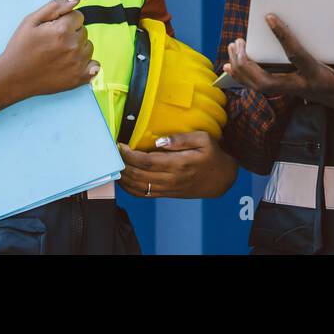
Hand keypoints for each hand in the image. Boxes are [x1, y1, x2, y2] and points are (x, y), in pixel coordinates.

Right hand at [0, 0, 96, 103]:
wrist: (13, 77)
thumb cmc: (20, 48)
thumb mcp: (31, 21)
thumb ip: (56, 7)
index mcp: (62, 30)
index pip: (78, 16)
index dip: (65, 20)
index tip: (52, 29)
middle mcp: (73, 47)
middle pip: (83, 31)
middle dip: (71, 33)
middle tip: (53, 43)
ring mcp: (78, 64)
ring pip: (88, 47)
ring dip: (78, 48)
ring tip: (59, 54)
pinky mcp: (79, 79)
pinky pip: (95, 66)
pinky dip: (86, 64)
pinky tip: (71, 64)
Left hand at [116, 132, 237, 198]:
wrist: (222, 179)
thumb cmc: (212, 155)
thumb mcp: (204, 139)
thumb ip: (181, 139)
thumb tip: (159, 140)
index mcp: (179, 164)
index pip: (147, 161)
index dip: (130, 155)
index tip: (119, 145)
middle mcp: (171, 179)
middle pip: (138, 175)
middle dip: (122, 164)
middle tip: (112, 153)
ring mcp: (168, 189)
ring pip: (139, 187)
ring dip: (123, 177)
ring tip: (115, 164)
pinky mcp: (167, 194)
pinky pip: (144, 195)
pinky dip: (130, 189)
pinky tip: (123, 179)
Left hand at [223, 14, 333, 125]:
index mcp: (322, 79)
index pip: (297, 57)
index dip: (283, 37)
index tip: (269, 18)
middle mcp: (305, 87)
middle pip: (266, 83)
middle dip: (247, 65)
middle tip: (237, 43)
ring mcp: (298, 91)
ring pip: (261, 88)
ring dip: (243, 70)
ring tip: (233, 47)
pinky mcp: (296, 90)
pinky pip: (265, 87)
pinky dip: (247, 77)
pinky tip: (235, 64)